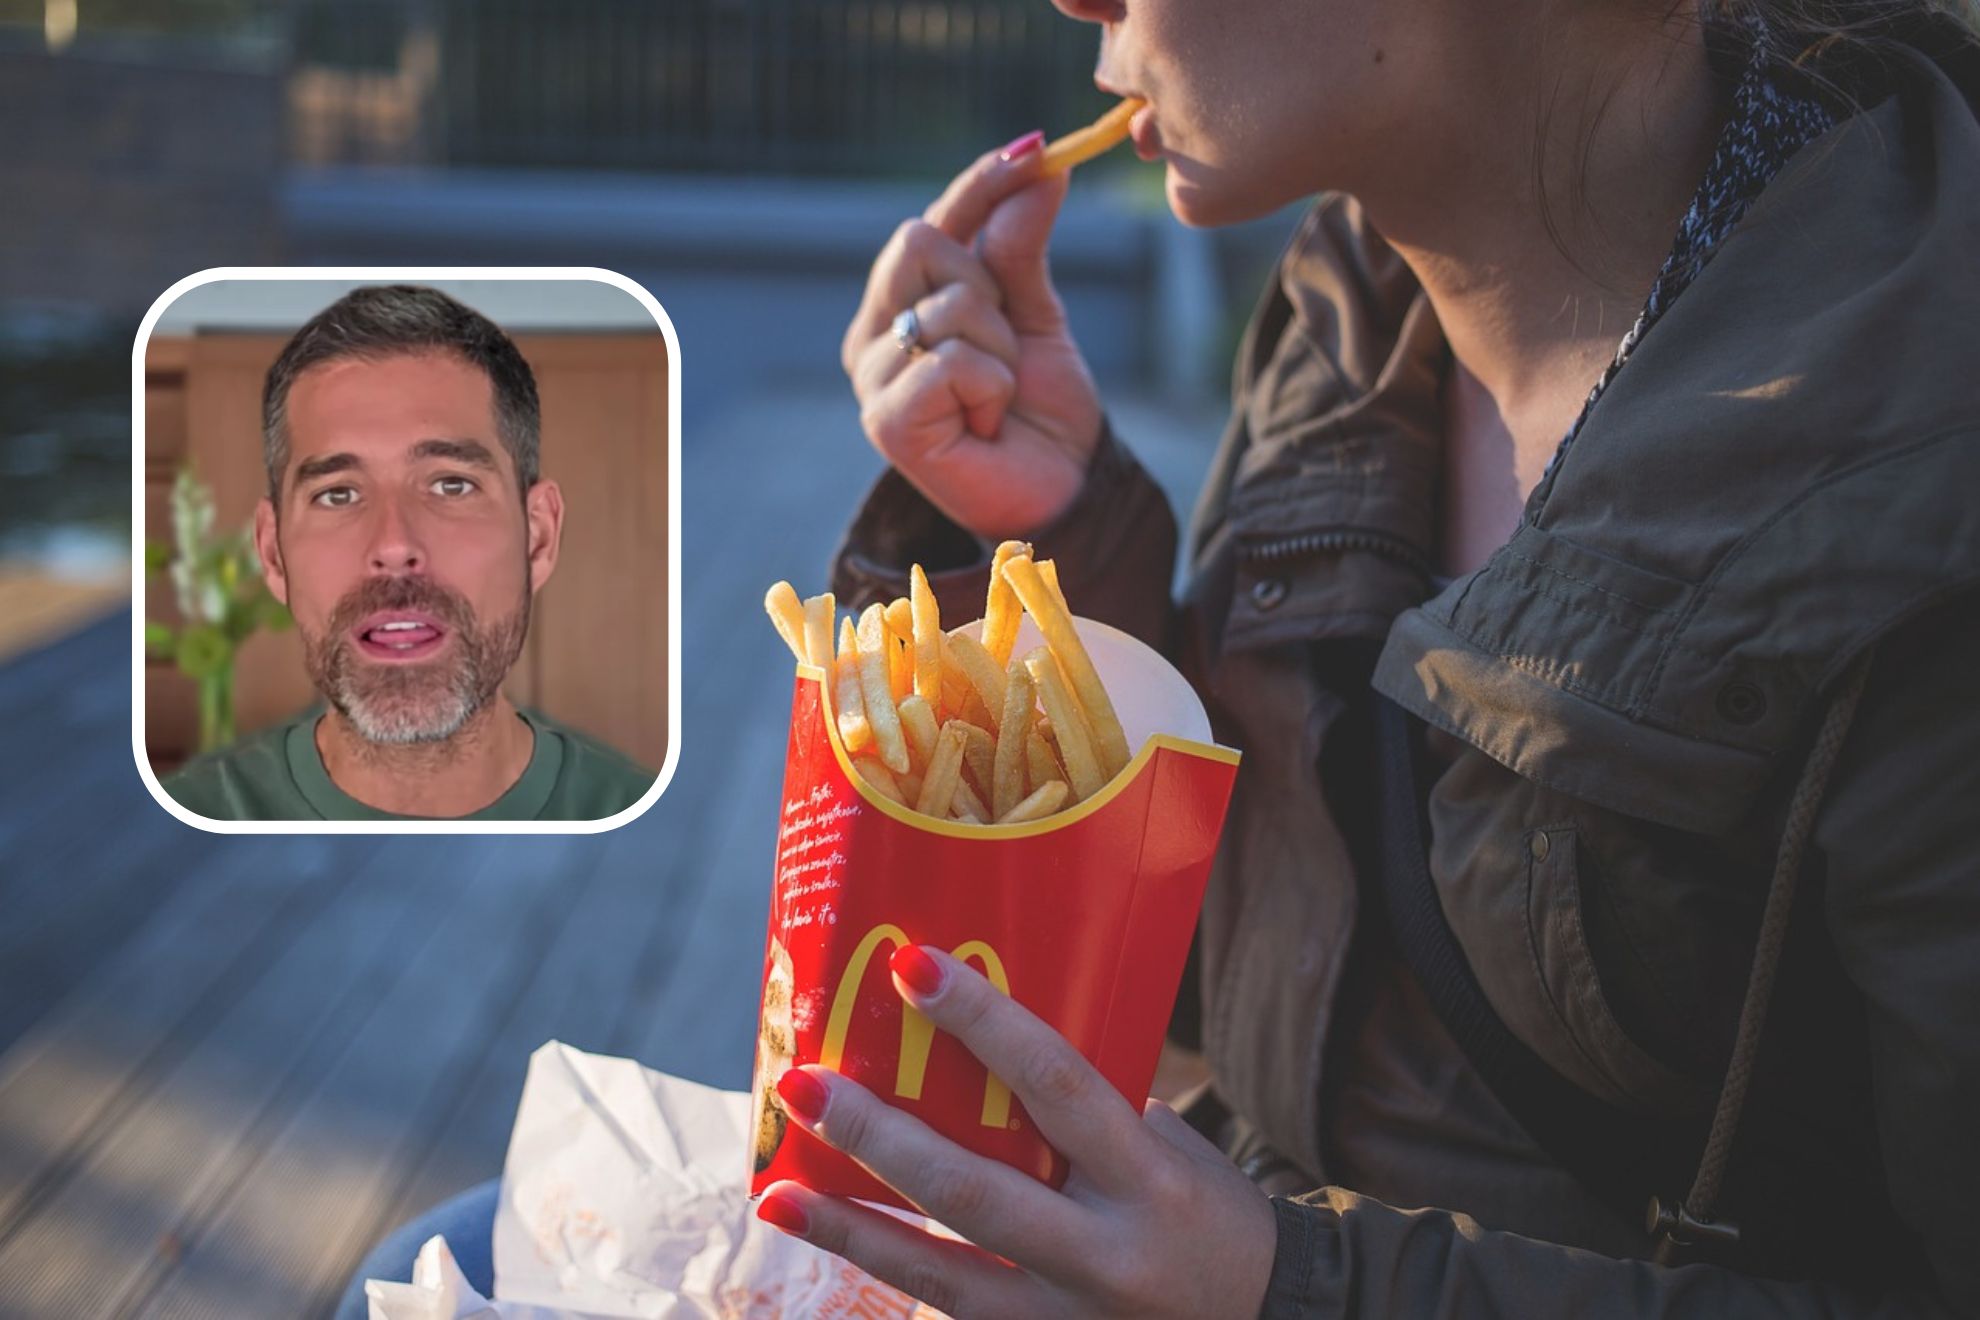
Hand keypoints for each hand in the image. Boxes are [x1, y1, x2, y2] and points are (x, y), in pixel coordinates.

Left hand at [756, 946, 1276, 1318]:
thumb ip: (1085, 1107)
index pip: (1057, 1084)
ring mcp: (1068, 1318)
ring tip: (775, 1193)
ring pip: (940, 1276)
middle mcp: (1106, 1255)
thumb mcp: (1169, 1147)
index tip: (912, 966)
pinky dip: (887, 1276)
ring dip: (848, 1230)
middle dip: (878, 1137)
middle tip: (805, 1085)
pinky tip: (828, 1243)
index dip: (984, 1023)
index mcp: (1148, 1179)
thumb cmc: (1207, 1211)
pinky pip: (951, 1314)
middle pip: (973, 1192)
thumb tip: (982, 1040)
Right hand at [841, 137, 1104, 541]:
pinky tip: (986, 424)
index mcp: (898, 306)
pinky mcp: (886, 422)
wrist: (1061, 492)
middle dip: (989, 287)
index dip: (978, 183)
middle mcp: (872, 338)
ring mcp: (871, 380)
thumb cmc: (1040, 412)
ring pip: (948, 304)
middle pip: (919, 241)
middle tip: (1007, 349)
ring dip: (1000, 350)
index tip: (1037, 148)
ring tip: (999, 399)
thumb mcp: (1037, 315)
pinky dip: (991, 387)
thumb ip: (1022, 247)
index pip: (929, 221)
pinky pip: (952, 360)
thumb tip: (1040, 167)